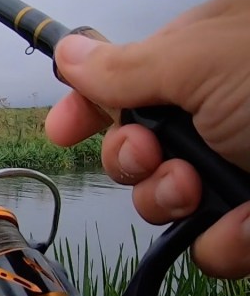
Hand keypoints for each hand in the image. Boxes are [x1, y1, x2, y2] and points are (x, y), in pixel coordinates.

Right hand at [45, 0, 249, 278]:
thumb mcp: (206, 60)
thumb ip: (126, 65)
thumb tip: (69, 51)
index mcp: (207, 55)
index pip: (126, 79)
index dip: (90, 106)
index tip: (63, 132)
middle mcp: (221, 110)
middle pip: (137, 145)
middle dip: (134, 160)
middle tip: (155, 157)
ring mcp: (241, 167)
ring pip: (166, 200)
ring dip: (171, 200)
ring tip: (203, 190)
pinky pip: (210, 244)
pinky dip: (224, 240)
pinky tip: (247, 224)